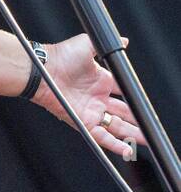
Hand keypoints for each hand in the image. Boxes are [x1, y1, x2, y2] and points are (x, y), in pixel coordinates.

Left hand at [30, 33, 143, 156]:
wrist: (42, 69)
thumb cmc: (60, 56)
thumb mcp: (87, 45)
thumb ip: (106, 47)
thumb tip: (124, 41)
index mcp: (101, 81)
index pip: (124, 93)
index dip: (135, 99)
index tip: (145, 105)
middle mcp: (97, 98)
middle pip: (123, 113)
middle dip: (137, 121)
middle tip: (149, 128)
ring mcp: (91, 111)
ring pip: (116, 126)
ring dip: (131, 135)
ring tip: (146, 141)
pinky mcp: (83, 121)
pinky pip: (102, 136)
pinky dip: (115, 144)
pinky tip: (127, 149)